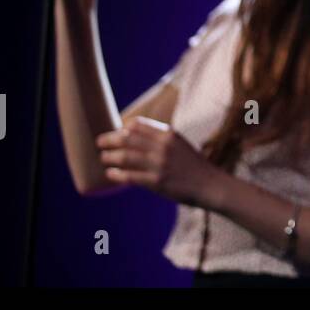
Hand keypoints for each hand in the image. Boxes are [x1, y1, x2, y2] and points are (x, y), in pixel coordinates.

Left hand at [96, 117, 221, 207]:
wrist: (210, 185)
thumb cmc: (193, 165)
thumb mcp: (180, 144)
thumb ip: (161, 139)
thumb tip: (136, 137)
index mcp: (169, 134)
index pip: (138, 125)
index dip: (123, 127)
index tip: (116, 133)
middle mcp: (163, 146)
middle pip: (128, 138)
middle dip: (109, 139)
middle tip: (99, 143)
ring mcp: (160, 164)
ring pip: (126, 156)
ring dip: (110, 156)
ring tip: (103, 158)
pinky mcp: (157, 182)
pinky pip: (130, 176)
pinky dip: (117, 174)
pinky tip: (110, 174)